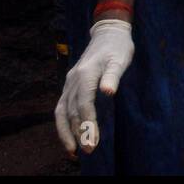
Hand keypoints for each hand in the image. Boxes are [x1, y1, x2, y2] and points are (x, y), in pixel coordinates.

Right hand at [54, 19, 133, 155]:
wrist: (108, 33)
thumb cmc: (118, 47)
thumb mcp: (120, 59)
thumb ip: (113, 76)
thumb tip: (108, 92)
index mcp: (85, 75)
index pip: (84, 105)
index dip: (87, 124)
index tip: (92, 142)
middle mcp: (73, 80)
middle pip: (72, 111)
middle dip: (78, 133)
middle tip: (88, 151)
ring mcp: (69, 83)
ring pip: (62, 111)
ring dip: (66, 132)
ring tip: (73, 150)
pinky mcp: (70, 85)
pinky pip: (63, 107)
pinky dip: (64, 123)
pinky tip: (70, 135)